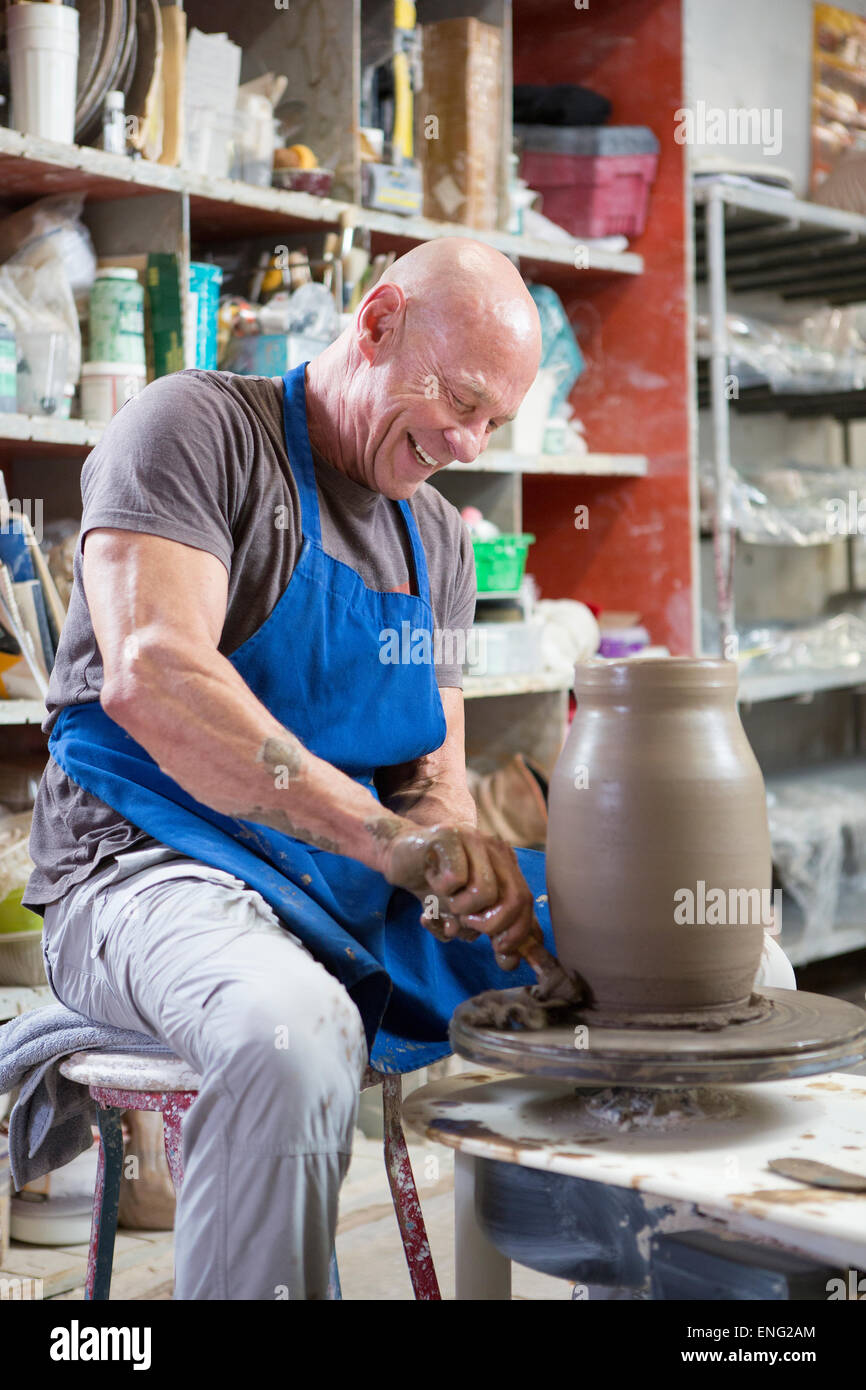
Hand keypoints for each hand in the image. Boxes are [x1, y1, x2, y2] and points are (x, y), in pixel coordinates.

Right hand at [380, 821, 537, 968]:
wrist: (400, 855)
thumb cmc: (436, 885)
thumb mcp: (467, 913)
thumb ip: (491, 931)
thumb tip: (511, 962)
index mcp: (507, 866)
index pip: (526, 903)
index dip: (517, 934)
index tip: (501, 954)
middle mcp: (496, 850)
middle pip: (516, 899)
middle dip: (492, 925)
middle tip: (467, 923)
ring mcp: (474, 840)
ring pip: (485, 892)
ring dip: (461, 908)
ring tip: (446, 897)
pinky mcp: (450, 836)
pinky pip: (455, 878)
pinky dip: (440, 890)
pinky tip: (432, 879)